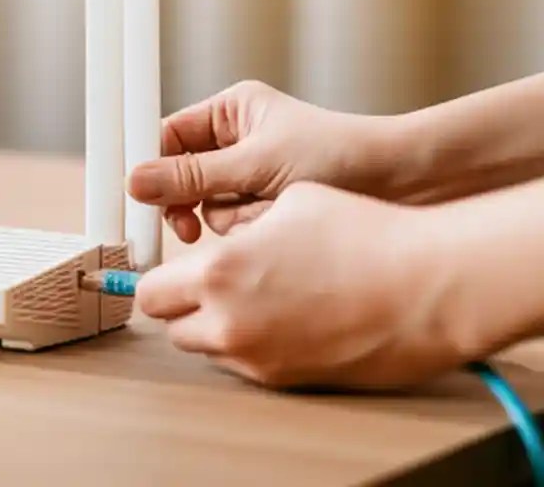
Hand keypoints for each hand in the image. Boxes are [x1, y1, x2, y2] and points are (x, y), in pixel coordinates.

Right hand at [126, 80, 397, 241]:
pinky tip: (283, 223)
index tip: (142, 196)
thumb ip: (194, 176)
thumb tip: (137, 181)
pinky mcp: (268, 208)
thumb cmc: (342, 155)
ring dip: (234, 218)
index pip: (169, 136)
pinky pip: (237, 227)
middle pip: (182, 179)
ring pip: (209, 208)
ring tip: (272, 210)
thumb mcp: (258, 164)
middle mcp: (236, 142)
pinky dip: (255, 230)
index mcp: (232, 112)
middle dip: (194, 203)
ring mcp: (252, 177)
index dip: (154, 166)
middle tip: (191, 228)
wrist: (406, 185)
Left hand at [133, 182, 465, 388]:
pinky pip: (246, 364)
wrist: (430, 285)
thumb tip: (216, 229)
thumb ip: (235, 224)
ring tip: (256, 295)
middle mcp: (228, 322)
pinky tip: (286, 316)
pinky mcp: (287, 380)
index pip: (149, 291)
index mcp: (218, 272)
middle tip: (211, 282)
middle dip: (183, 303)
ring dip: (216, 325)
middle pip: (171, 326)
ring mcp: (257, 358)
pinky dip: (252, 343)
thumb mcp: (287, 199)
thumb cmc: (366, 234)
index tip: (172, 270)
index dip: (161, 277)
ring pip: (207, 348)